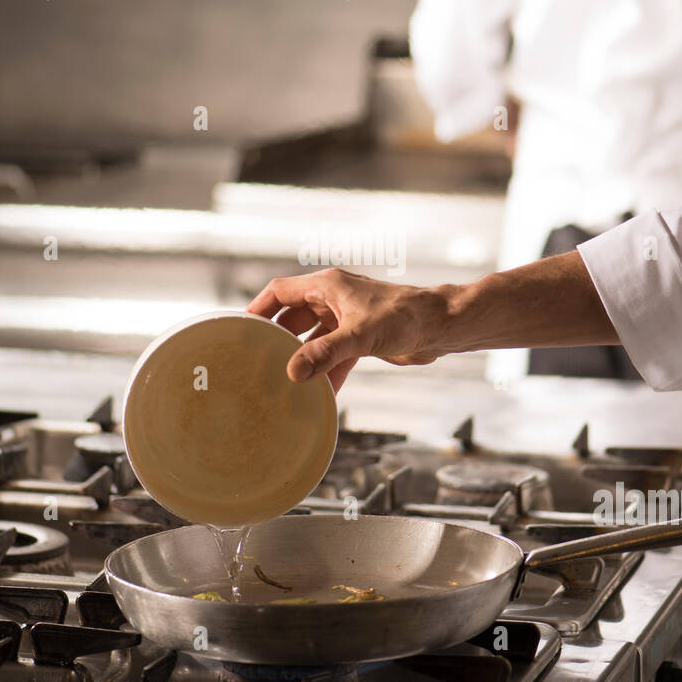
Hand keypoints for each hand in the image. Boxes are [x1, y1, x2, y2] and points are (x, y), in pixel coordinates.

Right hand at [247, 268, 452, 391]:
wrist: (441, 327)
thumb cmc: (405, 317)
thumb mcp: (360, 335)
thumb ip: (326, 353)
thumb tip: (294, 372)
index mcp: (328, 286)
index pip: (280, 292)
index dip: (258, 308)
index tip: (240, 329)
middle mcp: (334, 299)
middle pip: (293, 316)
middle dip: (277, 338)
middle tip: (257, 362)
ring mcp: (346, 319)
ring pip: (313, 338)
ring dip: (302, 358)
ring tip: (283, 381)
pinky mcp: (361, 338)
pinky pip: (333, 354)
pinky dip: (326, 371)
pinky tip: (320, 395)